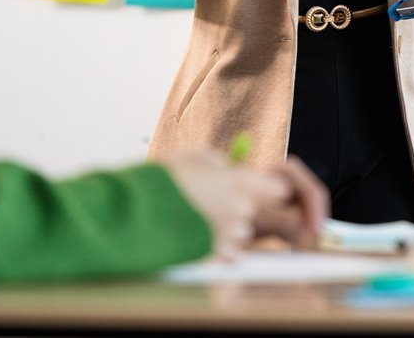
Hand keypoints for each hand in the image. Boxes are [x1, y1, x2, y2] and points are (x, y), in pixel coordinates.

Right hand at [161, 152, 328, 253]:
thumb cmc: (161, 182)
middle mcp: (240, 209)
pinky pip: (228, 253)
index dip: (267, 190)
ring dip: (227, 230)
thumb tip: (227, 168)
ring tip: (197, 221)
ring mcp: (229, 234)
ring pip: (241, 233)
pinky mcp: (215, 255)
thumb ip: (217, 162)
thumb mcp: (192, 159)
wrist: (135, 215)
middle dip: (240, 210)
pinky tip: (195, 237)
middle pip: (257, 212)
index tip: (254, 190)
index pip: (278, 190)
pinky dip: (216, 248)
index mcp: (239, 181)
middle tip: (213, 206)